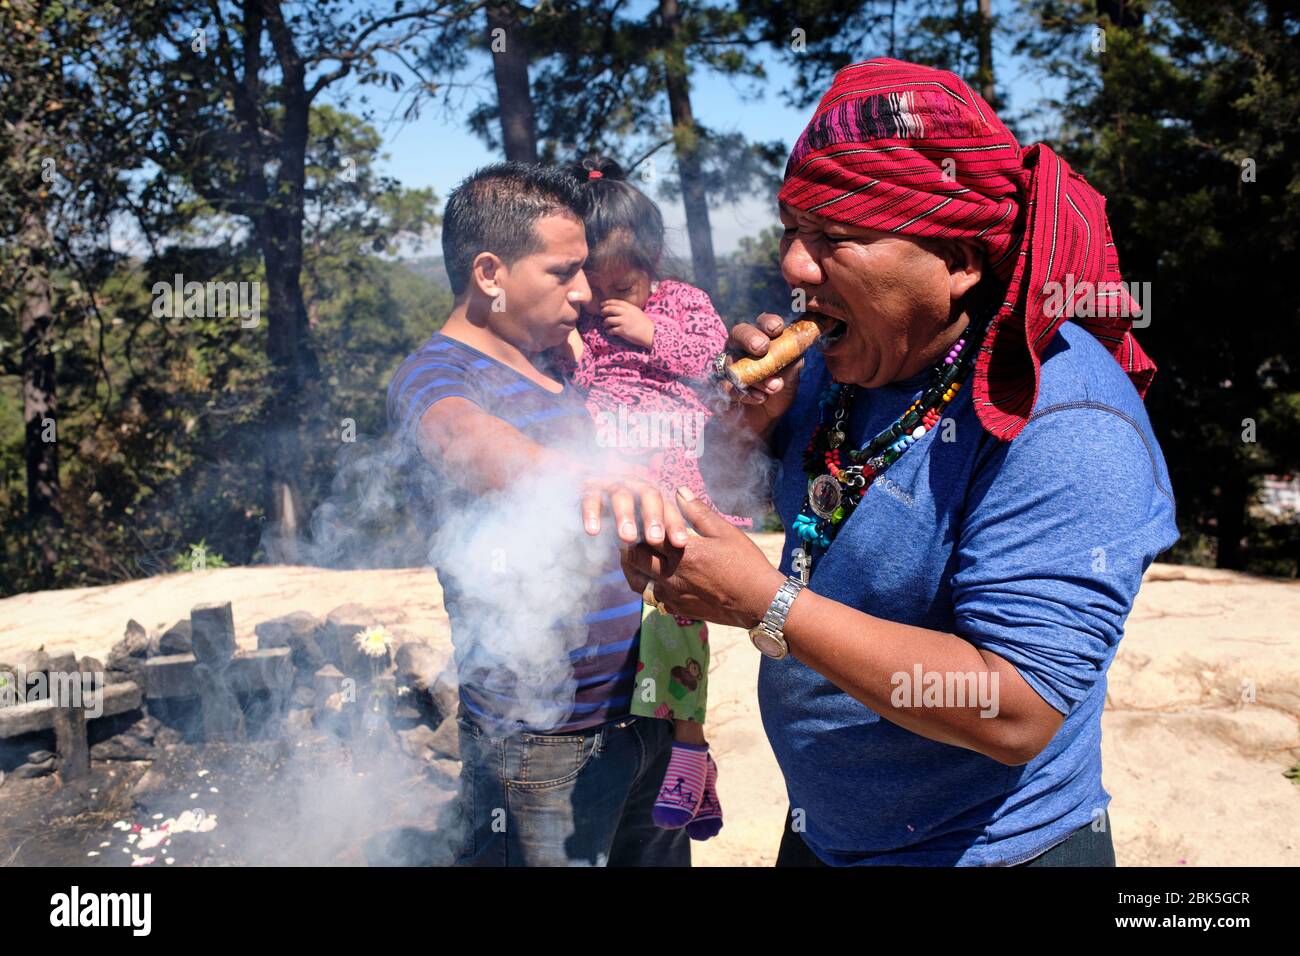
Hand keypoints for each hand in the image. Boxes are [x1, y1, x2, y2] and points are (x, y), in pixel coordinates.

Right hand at [580, 472, 690, 548]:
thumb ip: (662, 532)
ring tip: (627, 538)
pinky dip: (591, 513)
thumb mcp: (645, 527)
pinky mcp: (589, 488)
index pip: (669, 508)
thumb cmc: (628, 517)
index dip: (675, 525)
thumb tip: (682, 545)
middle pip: (649, 496)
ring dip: (625, 515)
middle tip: (655, 540)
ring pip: (621, 496)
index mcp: (654, 495)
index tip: (680, 544)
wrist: (594, 493)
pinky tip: (593, 531)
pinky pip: (591, 498)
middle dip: (653, 517)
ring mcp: (613, 484)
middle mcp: (636, 485)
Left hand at [601, 299, 655, 348]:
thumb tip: (618, 309)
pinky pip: (611, 330)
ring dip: (605, 322)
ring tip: (605, 324)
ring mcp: (624, 322)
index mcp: (630, 308)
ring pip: (609, 319)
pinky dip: (609, 331)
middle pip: (610, 309)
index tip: (602, 304)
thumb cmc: (644, 323)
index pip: (616, 302)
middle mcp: (626, 313)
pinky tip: (610, 332)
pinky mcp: (623, 331)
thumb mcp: (637, 312)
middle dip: (604, 311)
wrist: (650, 333)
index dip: (608, 302)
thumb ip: (628, 309)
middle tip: (602, 313)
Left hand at [621, 487, 784, 629]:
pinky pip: (652, 598)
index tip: (631, 516)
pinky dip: (648, 586)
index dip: (636, 524)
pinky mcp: (678, 610)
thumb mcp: (726, 533)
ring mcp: (673, 596)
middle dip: (627, 547)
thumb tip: (679, 491)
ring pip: (638, 582)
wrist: (760, 603)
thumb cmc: (746, 564)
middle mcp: (672, 576)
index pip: (646, 535)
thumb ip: (698, 512)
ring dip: (632, 569)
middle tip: (626, 536)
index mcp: (683, 553)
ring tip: (633, 558)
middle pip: (634, 559)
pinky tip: (653, 578)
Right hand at [721, 313, 804, 421]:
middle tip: (762, 348)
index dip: (768, 322)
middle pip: (738, 333)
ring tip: (774, 387)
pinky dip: (746, 394)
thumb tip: (797, 346)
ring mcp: (728, 366)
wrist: (767, 417)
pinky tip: (760, 398)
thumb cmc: (779, 389)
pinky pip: (727, 386)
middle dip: (750, 338)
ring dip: (755, 376)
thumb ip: (792, 359)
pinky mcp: (720, 387)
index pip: (761, 323)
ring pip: (734, 362)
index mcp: (761, 339)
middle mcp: (741, 348)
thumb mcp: (792, 373)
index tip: (777, 328)